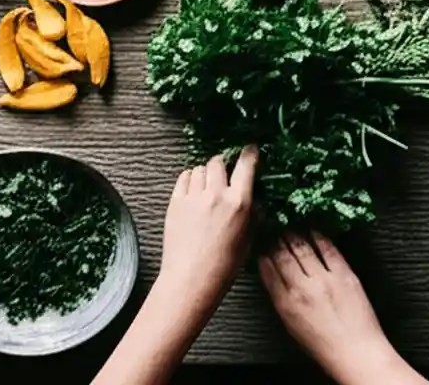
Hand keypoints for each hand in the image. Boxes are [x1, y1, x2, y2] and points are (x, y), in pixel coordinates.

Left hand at [154, 146, 257, 315]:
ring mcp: (194, 197)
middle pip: (218, 163)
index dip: (249, 153)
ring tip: (206, 187)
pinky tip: (192, 190)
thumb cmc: (223, 265)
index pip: (246, 166)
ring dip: (205, 174)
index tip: (250, 149)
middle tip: (222, 175)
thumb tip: (253, 201)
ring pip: (200, 169)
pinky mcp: (175, 202)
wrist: (191, 279)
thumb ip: (252, 215)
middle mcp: (217, 195)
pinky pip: (183, 178)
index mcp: (239, 203)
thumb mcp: (248, 240)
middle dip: (222, 165)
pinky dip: (189, 179)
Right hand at [260, 233, 427, 384]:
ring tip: (289, 223)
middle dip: (275, 237)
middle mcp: (302, 289)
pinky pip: (328, 248)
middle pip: (282, 254)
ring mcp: (324, 279)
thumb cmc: (324, 344)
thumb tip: (273, 275)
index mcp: (286, 304)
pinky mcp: (344, 274)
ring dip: (293, 232)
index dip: (262, 252)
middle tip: (273, 225)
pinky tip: (313, 228)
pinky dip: (318, 235)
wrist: (355, 351)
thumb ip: (280, 297)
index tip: (260, 242)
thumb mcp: (291, 324)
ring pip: (302, 247)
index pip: (267, 269)